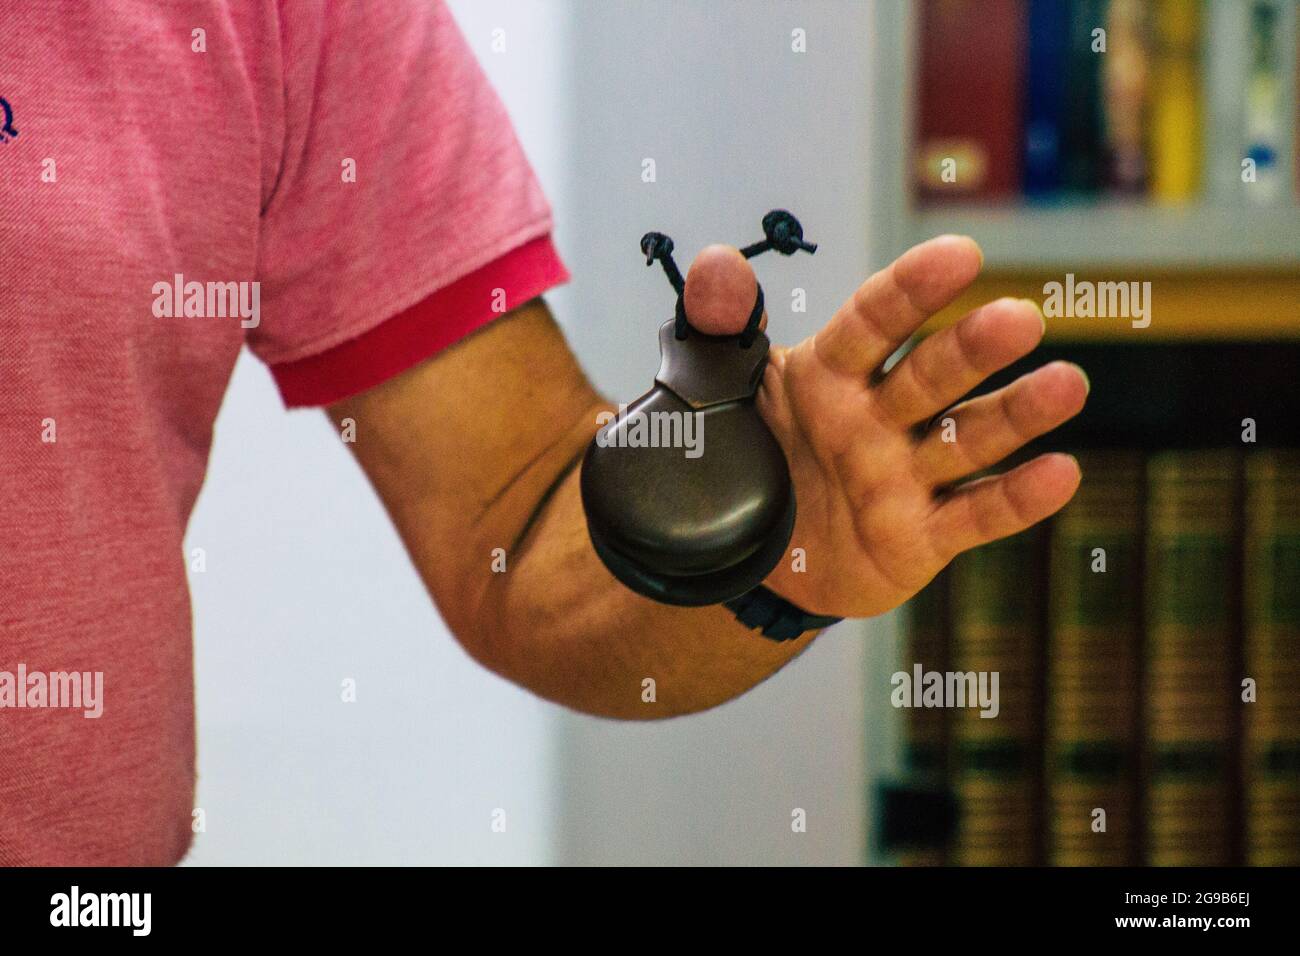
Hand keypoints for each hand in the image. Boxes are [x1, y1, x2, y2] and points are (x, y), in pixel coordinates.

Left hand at [681, 236, 1087, 618]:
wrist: (747, 556)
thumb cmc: (742, 457)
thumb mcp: (716, 389)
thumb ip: (717, 326)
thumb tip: (718, 262)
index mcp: (829, 373)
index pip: (874, 322)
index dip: (912, 289)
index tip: (959, 254)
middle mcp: (878, 417)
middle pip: (931, 376)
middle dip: (974, 349)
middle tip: (1020, 320)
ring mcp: (905, 475)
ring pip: (967, 439)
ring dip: (1017, 414)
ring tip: (1068, 384)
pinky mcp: (922, 536)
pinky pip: (973, 517)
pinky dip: (1016, 500)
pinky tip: (1061, 474)